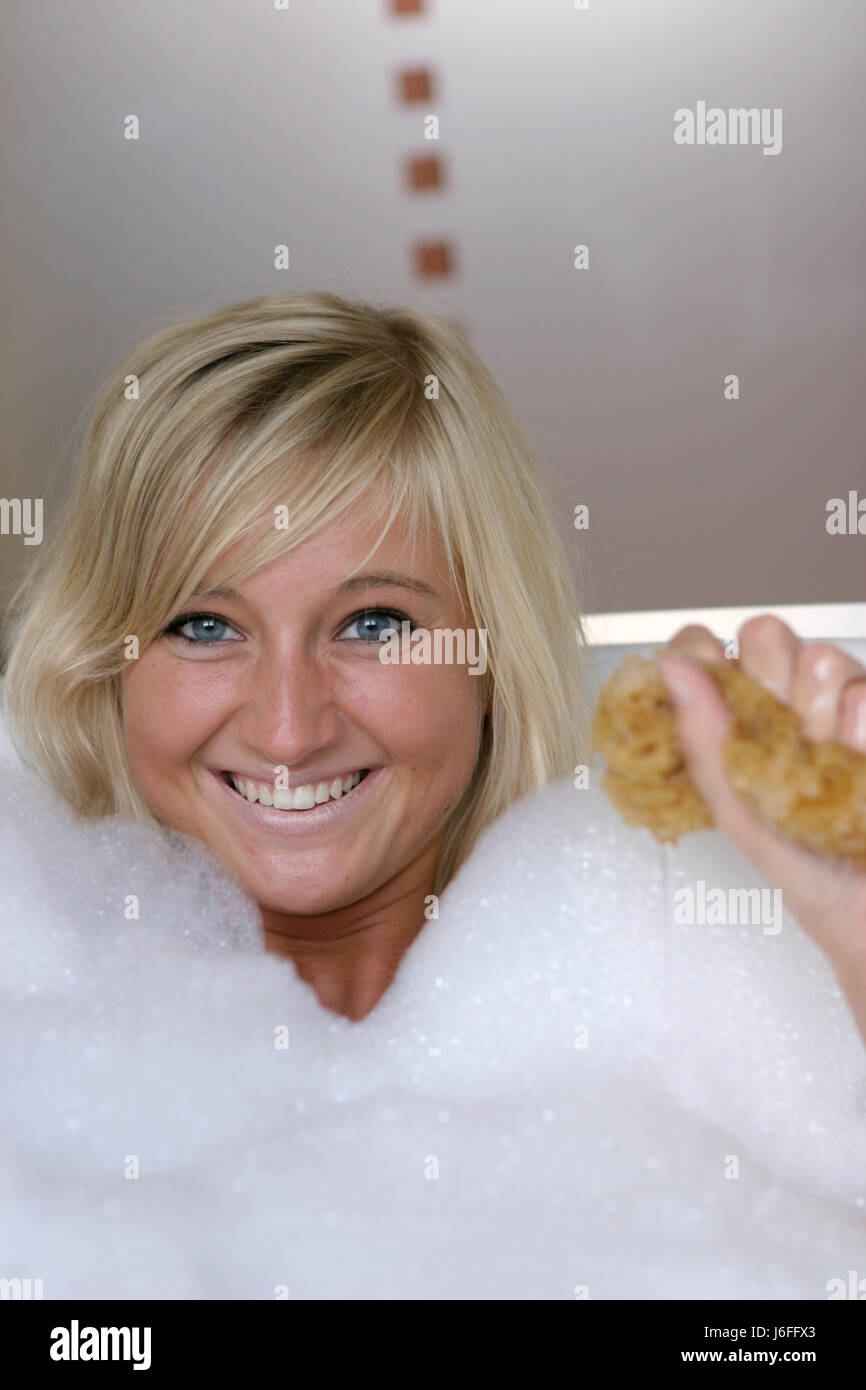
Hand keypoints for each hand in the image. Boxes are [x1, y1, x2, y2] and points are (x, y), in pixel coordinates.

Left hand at [657, 615, 865, 1044]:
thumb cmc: (801, 865)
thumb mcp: (735, 808)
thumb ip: (701, 736)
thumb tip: (671, 669)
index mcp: (733, 716)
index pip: (703, 647)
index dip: (703, 656)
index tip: (710, 688)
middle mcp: (785, 700)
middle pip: (766, 633)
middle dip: (769, 681)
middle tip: (779, 737)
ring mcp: (836, 702)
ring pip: (821, 658)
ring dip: (817, 718)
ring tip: (823, 763)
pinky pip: (863, 692)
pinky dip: (857, 735)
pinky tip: (855, 763)